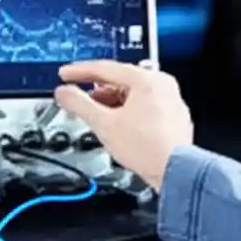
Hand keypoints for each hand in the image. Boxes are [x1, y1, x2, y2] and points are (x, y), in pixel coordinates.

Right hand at [53, 60, 193, 190]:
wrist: (176, 172)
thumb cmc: (149, 148)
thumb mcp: (104, 124)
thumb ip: (79, 104)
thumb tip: (64, 93)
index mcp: (147, 80)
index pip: (105, 68)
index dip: (80, 72)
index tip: (66, 75)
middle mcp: (163, 85)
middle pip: (120, 80)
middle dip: (96, 90)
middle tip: (78, 97)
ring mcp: (170, 101)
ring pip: (133, 95)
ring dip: (112, 102)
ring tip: (97, 115)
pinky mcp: (173, 118)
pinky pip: (145, 107)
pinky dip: (128, 112)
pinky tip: (118, 126)